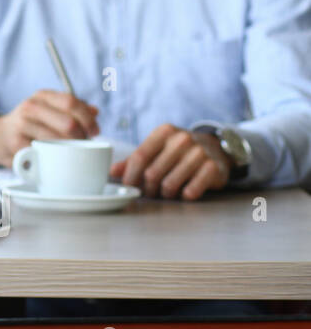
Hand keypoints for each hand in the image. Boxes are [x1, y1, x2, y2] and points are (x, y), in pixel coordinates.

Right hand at [0, 89, 100, 165]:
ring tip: (70, 153)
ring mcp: (21, 124)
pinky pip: (44, 153)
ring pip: (58, 140)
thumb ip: (71, 109)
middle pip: (68, 123)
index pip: (71, 103)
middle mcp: (30, 107)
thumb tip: (95, 111)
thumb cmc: (28, 124)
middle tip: (84, 146)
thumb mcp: (47, 110)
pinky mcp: (16, 144)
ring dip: (70, 150)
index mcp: (42, 96)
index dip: (88, 119)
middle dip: (82, 138)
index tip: (95, 131)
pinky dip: (53, 158)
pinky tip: (53, 159)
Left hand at [112, 124, 228, 199]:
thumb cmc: (178, 151)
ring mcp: (199, 152)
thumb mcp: (157, 149)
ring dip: (165, 194)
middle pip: (152, 173)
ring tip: (166, 193)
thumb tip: (111, 172)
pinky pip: (191, 191)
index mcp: (164, 132)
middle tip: (149, 193)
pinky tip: (184, 193)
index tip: (127, 186)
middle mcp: (182, 139)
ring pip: (170, 184)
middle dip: (147, 188)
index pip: (140, 156)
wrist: (216, 148)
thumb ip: (134, 160)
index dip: (130, 175)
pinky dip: (184, 196)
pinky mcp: (213, 167)